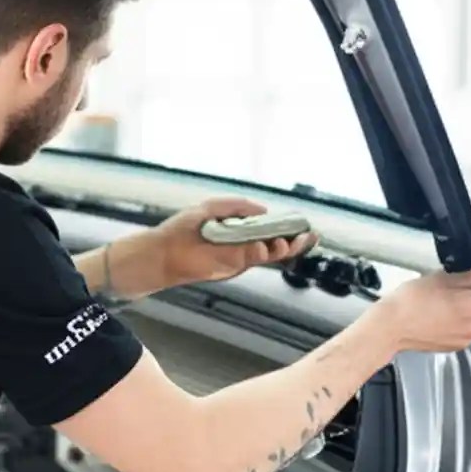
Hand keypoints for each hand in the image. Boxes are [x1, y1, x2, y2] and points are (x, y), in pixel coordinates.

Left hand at [150, 198, 318, 288]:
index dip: (287, 228)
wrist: (161, 251)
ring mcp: (237, 257)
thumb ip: (237, 205)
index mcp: (240, 231)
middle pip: (275, 246)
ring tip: (289, 241)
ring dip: (281, 249)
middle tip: (308, 235)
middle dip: (294, 242)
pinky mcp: (229, 266)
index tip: (303, 224)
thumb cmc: (182, 230)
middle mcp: (242, 246)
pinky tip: (266, 246)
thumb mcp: (211, 208)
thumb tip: (264, 209)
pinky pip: (250, 259)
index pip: (269, 230)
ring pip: (267, 255)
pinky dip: (260, 253)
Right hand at [370, 263, 470, 352]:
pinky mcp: (455, 347)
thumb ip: (468, 276)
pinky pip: (463, 331)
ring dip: (464, 311)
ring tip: (440, 305)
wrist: (391, 328)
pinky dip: (455, 324)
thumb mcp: (440, 279)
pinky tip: (436, 317)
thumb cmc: (410, 302)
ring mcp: (466, 338)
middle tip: (449, 290)